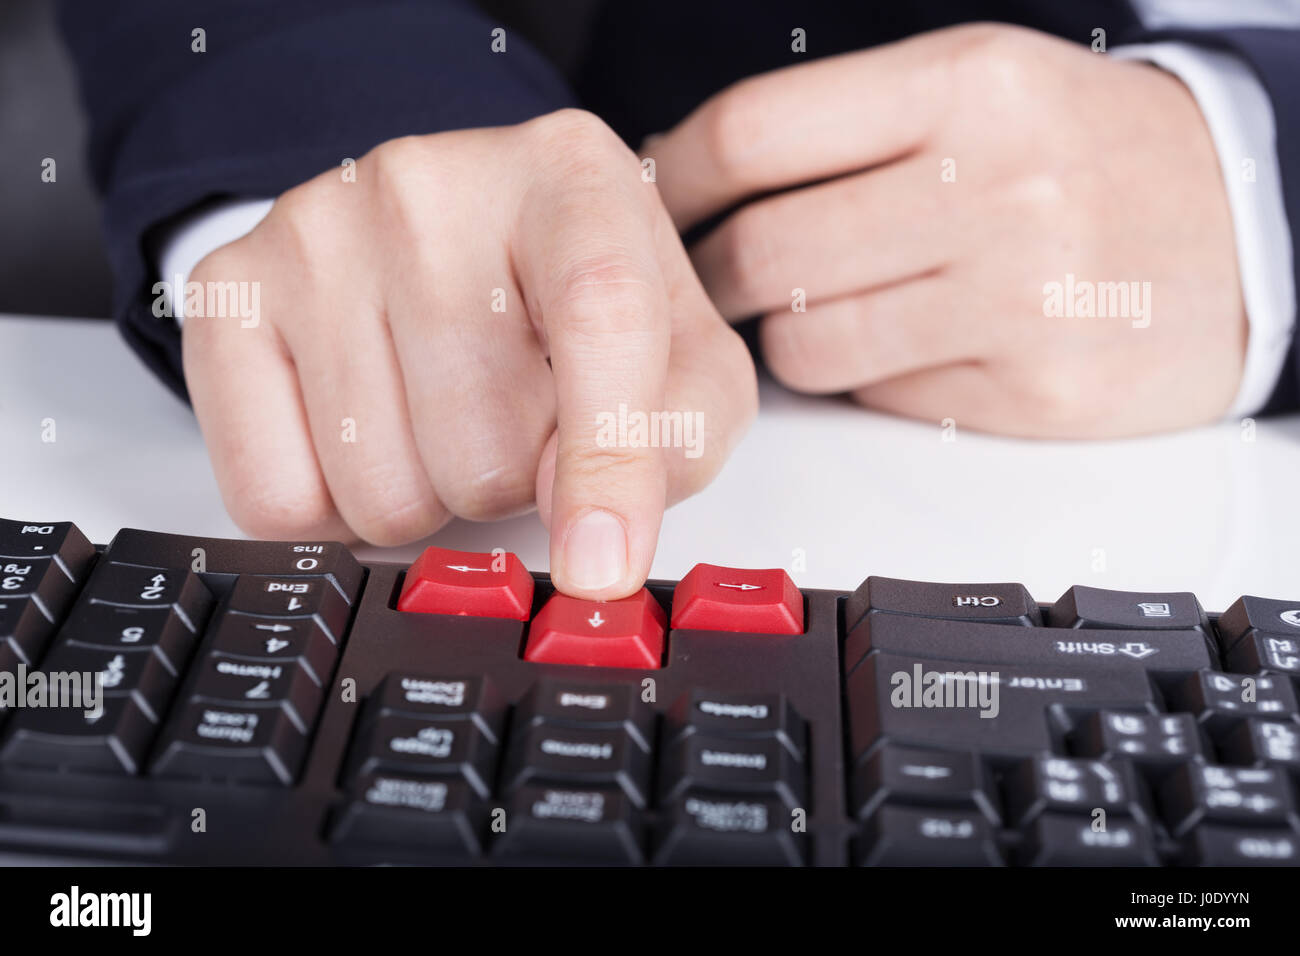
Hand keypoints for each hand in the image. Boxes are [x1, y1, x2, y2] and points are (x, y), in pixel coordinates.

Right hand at [183, 109, 755, 596]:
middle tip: (510, 417)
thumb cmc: (568, 309)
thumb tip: (591, 533)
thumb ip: (674, 439)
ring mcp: (314, 233)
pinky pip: (278, 497)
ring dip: (428, 495)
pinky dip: (333, 508)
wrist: (439, 241)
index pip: (601, 314)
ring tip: (439, 415)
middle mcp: (428, 184)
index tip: (604, 566)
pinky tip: (367, 432)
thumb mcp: (677, 360)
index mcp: (571, 178)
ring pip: (381, 490)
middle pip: (482, 447)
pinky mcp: (228, 294)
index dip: (609, 458)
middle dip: (512, 483)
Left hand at [649, 23, 1244, 437]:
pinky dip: (867, 377)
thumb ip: (846, 126)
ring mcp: (1016, 298)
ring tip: (838, 304)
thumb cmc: (1091, 153)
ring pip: (804, 342)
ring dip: (790, 334)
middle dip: (714, 276)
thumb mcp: (982, 87)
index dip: (674, 178)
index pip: (754, 133)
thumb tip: (695, 173)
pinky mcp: (1031, 390)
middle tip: (724, 274)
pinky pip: (876, 397)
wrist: (1245, 230)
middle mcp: (994, 186)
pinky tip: (913, 341)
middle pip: (761, 251)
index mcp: (968, 87)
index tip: (654, 202)